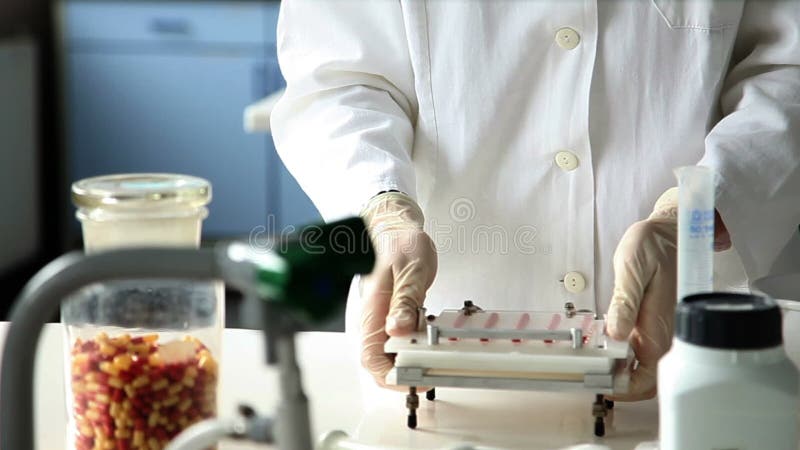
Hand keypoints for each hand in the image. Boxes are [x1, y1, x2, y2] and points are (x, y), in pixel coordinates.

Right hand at [359, 192, 436, 388]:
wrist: (394, 230)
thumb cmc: (399, 245)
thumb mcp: (409, 271)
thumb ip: (404, 301)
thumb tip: (397, 329)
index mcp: (372, 311)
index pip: (371, 356)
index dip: (391, 375)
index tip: (414, 378)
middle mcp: (373, 319)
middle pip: (379, 361)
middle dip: (403, 372)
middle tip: (430, 371)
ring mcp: (382, 319)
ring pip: (390, 353)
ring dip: (410, 359)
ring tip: (434, 354)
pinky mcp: (392, 316)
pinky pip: (399, 339)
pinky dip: (415, 345)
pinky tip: (430, 339)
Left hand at [606, 187, 731, 400]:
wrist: (671, 231)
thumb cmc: (653, 245)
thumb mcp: (631, 268)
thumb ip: (624, 302)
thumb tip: (616, 334)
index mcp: (660, 326)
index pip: (648, 377)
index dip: (625, 388)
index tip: (601, 383)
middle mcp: (664, 334)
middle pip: (646, 378)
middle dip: (620, 384)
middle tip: (590, 374)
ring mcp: (661, 330)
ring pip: (643, 366)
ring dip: (620, 371)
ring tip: (592, 362)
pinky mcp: (655, 323)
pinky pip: (641, 350)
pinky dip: (623, 356)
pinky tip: (604, 345)